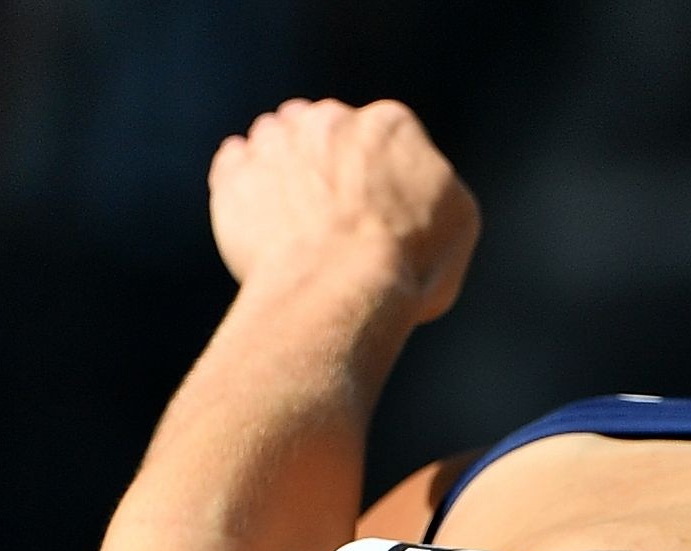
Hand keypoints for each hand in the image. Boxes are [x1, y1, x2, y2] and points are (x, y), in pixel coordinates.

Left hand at [208, 98, 477, 324]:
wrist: (338, 292)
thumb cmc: (407, 265)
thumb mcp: (457, 221)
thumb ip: (430, 183)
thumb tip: (411, 182)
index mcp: (390, 125)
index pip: (382, 136)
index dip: (382, 176)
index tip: (381, 211)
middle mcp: (328, 119)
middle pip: (325, 131)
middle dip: (327, 165)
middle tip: (336, 220)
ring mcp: (276, 142)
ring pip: (276, 142)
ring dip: (283, 171)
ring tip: (297, 226)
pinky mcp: (234, 175)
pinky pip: (234, 167)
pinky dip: (245, 187)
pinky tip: (264, 224)